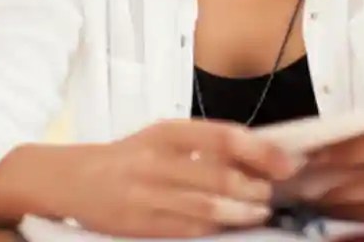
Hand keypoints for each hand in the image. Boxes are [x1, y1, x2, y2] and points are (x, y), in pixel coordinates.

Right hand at [63, 119, 299, 237]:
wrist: (76, 179)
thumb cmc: (131, 157)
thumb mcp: (162, 138)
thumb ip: (205, 146)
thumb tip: (261, 157)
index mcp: (166, 132)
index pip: (222, 136)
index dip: (260, 151)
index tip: (287, 163)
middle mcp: (156, 160)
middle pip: (219, 177)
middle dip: (255, 189)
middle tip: (272, 193)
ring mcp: (148, 194)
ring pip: (207, 208)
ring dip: (241, 213)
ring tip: (258, 212)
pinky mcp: (142, 224)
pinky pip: (189, 229)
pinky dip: (216, 229)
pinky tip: (229, 226)